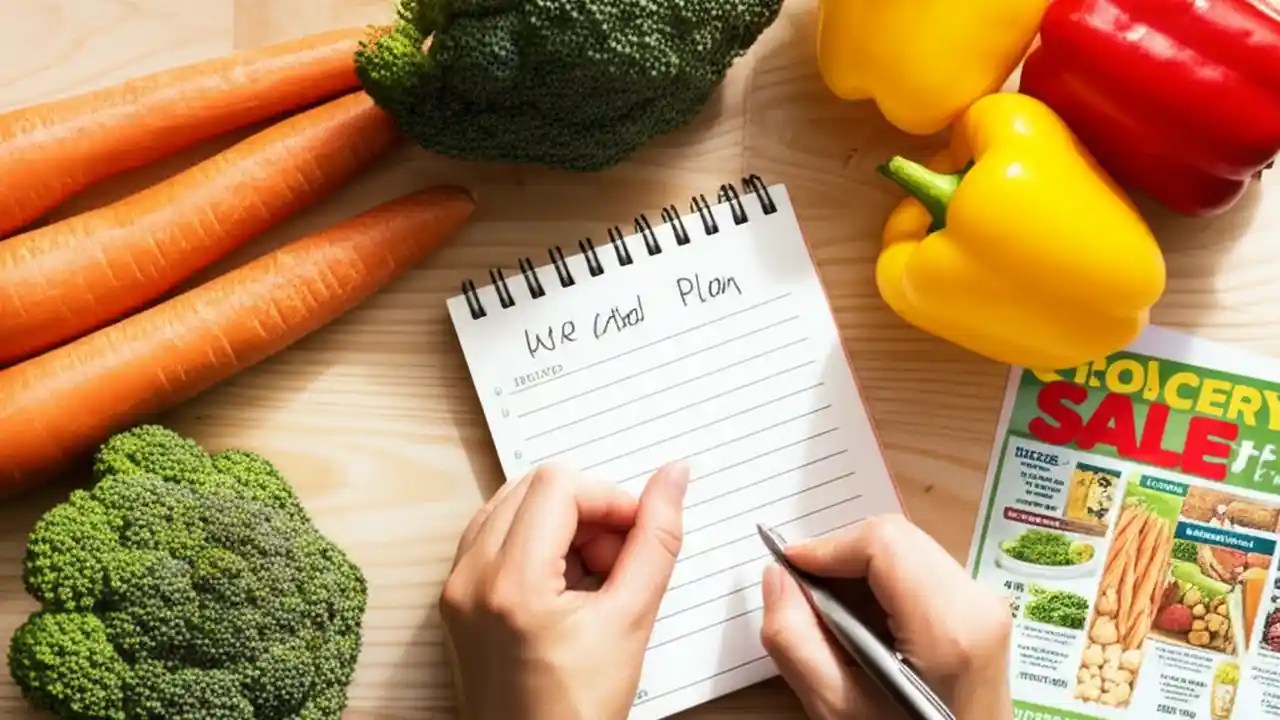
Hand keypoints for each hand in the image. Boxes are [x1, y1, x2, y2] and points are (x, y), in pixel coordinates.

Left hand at [440, 461, 688, 719]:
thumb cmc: (575, 716)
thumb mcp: (631, 622)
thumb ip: (657, 540)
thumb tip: (673, 479)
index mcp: (511, 583)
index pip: (560, 485)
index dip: (610, 498)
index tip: (638, 531)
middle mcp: (471, 578)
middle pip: (534, 488)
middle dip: (588, 510)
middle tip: (620, 559)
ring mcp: (457, 589)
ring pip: (513, 507)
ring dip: (562, 525)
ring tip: (596, 577)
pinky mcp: (456, 600)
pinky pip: (494, 538)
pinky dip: (536, 544)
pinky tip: (568, 586)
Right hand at [760, 514, 1012, 719]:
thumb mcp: (837, 710)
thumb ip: (795, 642)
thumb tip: (777, 577)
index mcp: (946, 627)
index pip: (882, 542)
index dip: (827, 547)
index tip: (790, 570)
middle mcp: (975, 602)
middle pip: (894, 538)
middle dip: (841, 558)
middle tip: (808, 600)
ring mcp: (985, 604)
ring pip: (906, 549)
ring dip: (860, 572)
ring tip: (836, 620)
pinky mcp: (981, 610)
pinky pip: (921, 570)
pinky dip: (882, 585)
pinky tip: (866, 627)